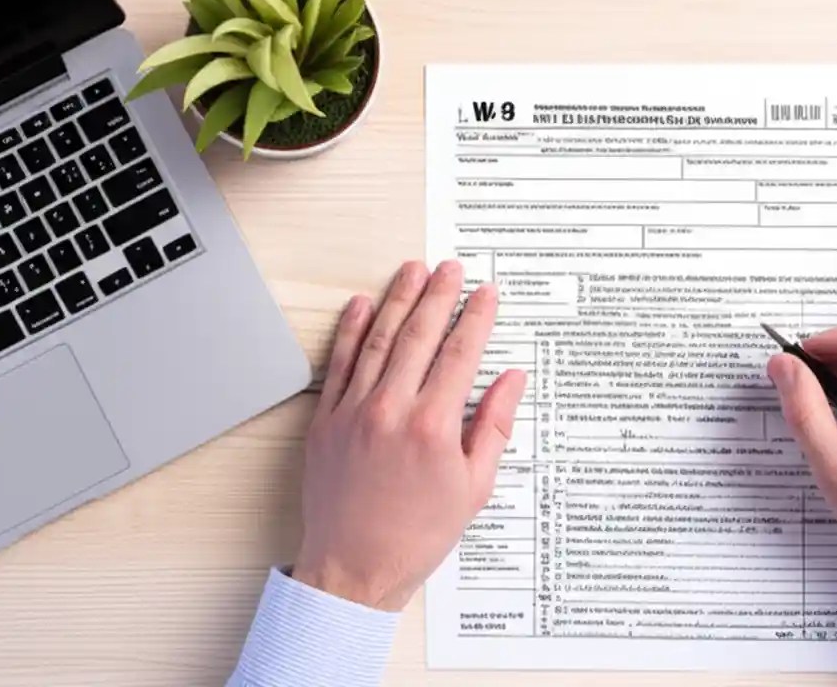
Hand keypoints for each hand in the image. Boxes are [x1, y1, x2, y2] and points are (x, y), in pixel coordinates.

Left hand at [294, 261, 525, 610]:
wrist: (354, 569)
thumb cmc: (416, 535)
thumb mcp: (473, 487)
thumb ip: (493, 426)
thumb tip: (511, 380)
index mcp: (434, 426)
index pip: (460, 354)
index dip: (476, 317)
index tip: (486, 293)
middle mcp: (391, 410)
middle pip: (419, 336)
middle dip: (439, 296)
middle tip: (451, 268)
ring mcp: (354, 412)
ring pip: (378, 340)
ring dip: (397, 300)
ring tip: (413, 271)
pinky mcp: (325, 421)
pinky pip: (338, 364)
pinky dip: (350, 331)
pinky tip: (361, 305)